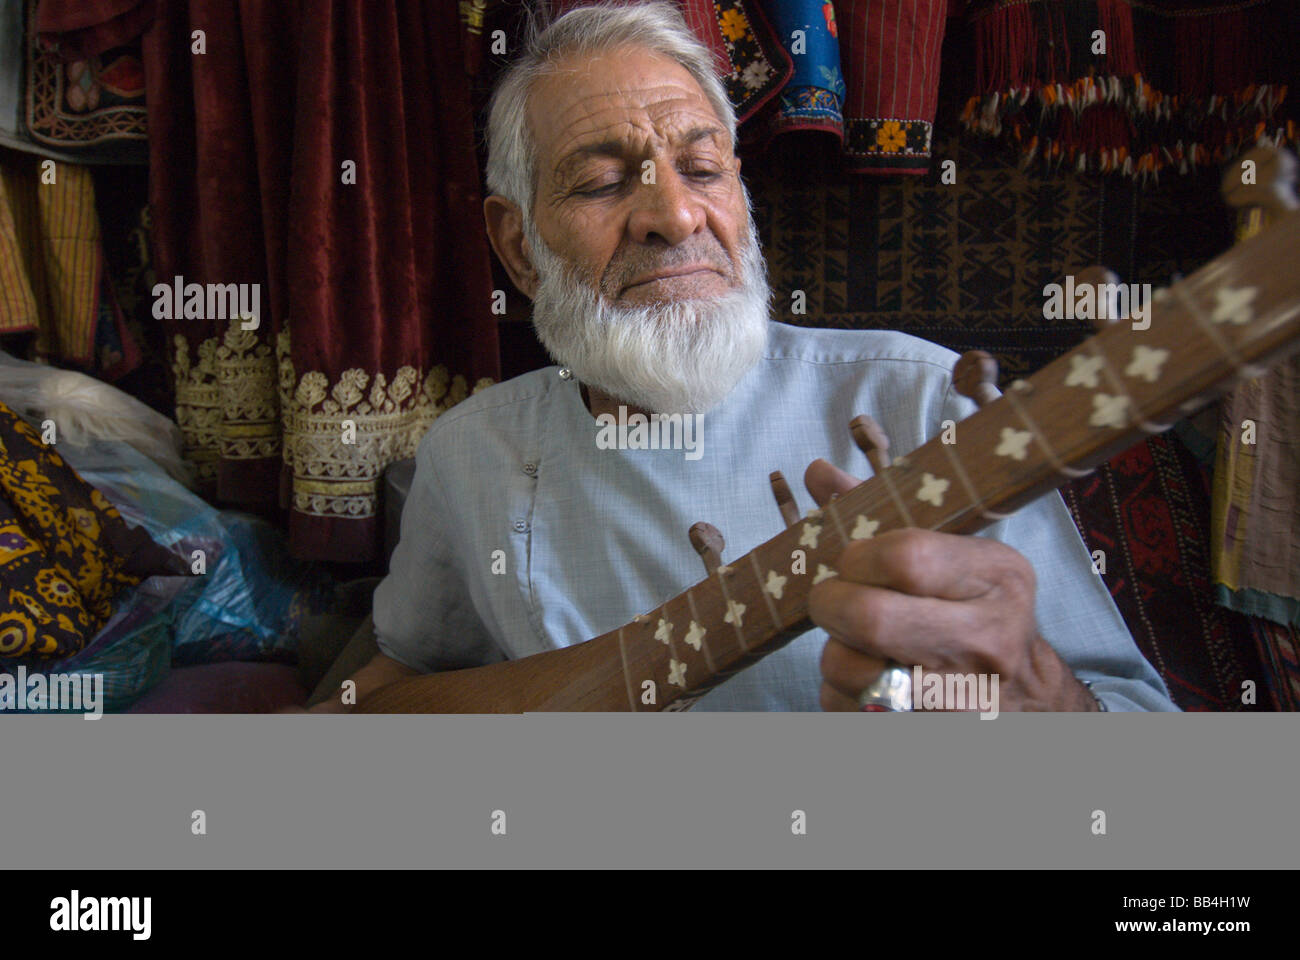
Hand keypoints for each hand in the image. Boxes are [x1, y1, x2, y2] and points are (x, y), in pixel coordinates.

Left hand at [803, 459, 1096, 711]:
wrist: (1027, 698)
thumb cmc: (974, 610)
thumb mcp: (953, 554)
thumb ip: (884, 511)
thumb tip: (817, 474)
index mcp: (998, 578)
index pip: (906, 556)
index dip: (858, 556)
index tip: (851, 560)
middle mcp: (987, 639)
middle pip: (869, 618)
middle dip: (830, 603)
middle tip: (831, 600)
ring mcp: (961, 698)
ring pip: (847, 668)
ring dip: (832, 653)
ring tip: (855, 644)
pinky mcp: (930, 733)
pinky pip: (845, 709)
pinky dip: (840, 694)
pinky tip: (868, 681)